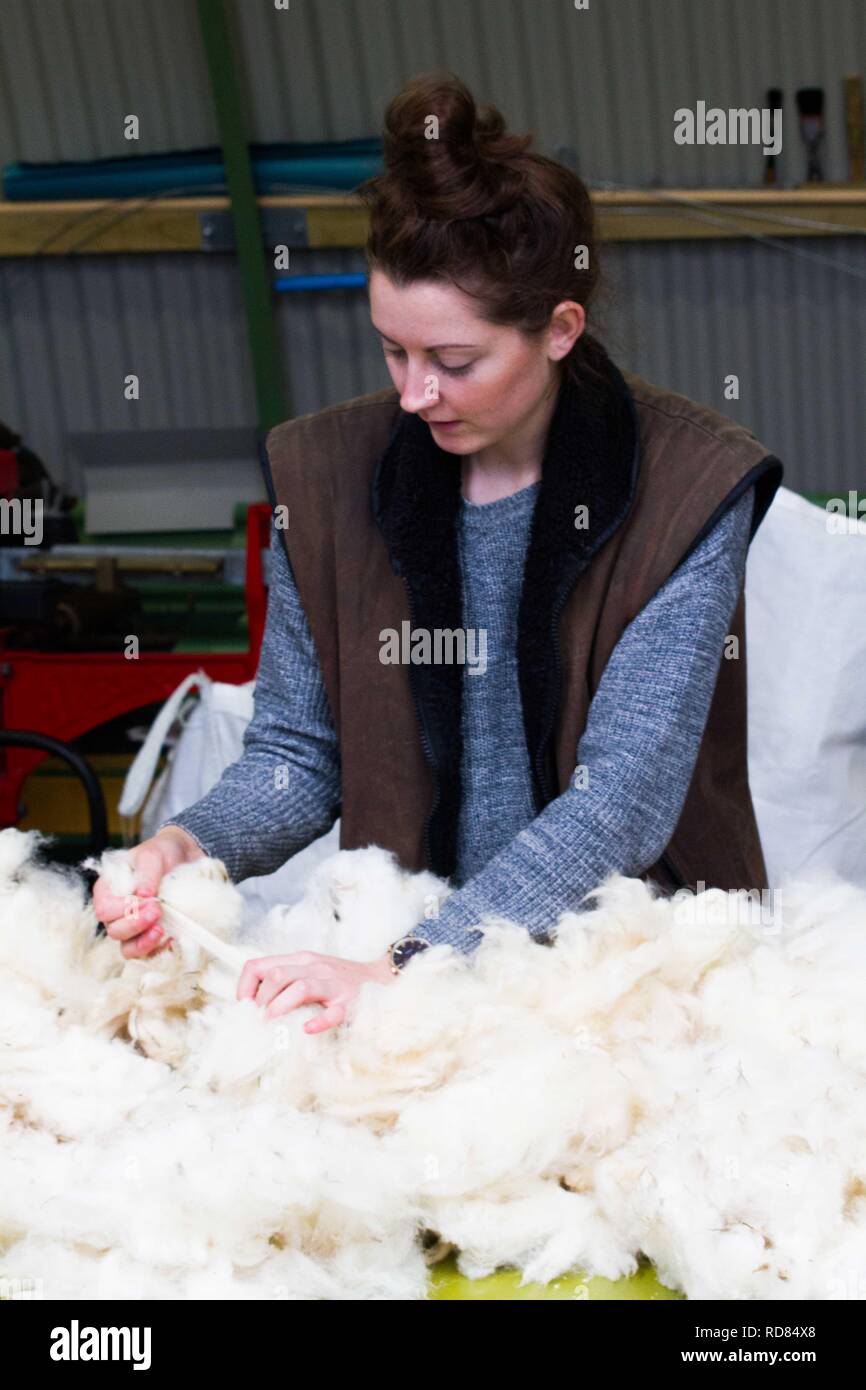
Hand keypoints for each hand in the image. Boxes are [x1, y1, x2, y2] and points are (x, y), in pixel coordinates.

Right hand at [92, 826, 204, 959]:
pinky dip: (157, 950)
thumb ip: (146, 874)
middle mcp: (116, 912)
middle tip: (158, 911)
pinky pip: (147, 954)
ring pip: (127, 948)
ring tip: (161, 931)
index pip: (104, 909)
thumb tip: (143, 895)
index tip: (149, 900)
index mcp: (107, 890)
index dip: (124, 909)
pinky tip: (170, 939)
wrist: (185, 858)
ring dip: (143, 943)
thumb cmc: (162, 853)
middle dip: (135, 924)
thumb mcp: (153, 855)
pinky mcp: (150, 936)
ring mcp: (132, 927)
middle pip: (114, 931)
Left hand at [236, 949, 396, 1033]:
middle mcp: (314, 967)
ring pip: (299, 988)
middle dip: (261, 1000)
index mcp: (299, 960)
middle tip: (259, 1020)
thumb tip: (252, 1005)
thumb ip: (284, 981)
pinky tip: (308, 1029)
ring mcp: (332, 984)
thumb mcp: (309, 972)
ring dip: (280, 1007)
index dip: (244, 988)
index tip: (245, 1007)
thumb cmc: (339, 980)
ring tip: (272, 1024)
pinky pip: (332, 1012)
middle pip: (275, 975)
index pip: (258, 966)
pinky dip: (318, 1022)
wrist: (381, 978)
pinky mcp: (349, 1002)